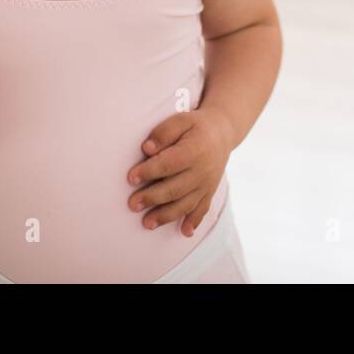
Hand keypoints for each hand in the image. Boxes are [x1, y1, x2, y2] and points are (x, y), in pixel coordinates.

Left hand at [126, 106, 234, 236]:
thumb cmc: (195, 126)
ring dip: (166, 215)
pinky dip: (194, 221)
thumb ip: (163, 132)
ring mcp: (207, 184)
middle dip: (152, 198)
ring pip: (186, 203)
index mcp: (194, 150)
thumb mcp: (181, 120)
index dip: (149, 171)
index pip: (169, 163)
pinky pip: (203, 209)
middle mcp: (202, 170)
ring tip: (147, 223)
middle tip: (132, 204)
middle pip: (175, 188)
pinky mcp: (210, 192)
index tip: (131, 178)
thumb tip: (146, 149)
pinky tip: (185, 233)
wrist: (222, 133)